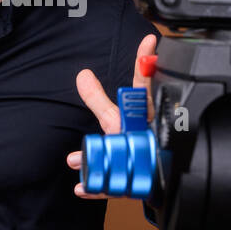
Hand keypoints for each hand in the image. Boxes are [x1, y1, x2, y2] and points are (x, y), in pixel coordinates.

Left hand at [66, 34, 157, 198]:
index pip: (145, 86)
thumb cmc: (139, 145)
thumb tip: (81, 76)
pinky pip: (115, 184)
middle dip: (115, 126)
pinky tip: (81, 187)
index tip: (149, 42)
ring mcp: (145, 158)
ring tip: (76, 160)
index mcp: (145, 116)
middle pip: (129, 124)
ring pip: (121, 154)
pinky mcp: (139, 181)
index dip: (146, 65)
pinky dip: (95, 187)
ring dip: (97, 158)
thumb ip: (98, 99)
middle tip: (105, 124)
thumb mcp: (116, 120)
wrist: (154, 180)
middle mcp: (146, 134)